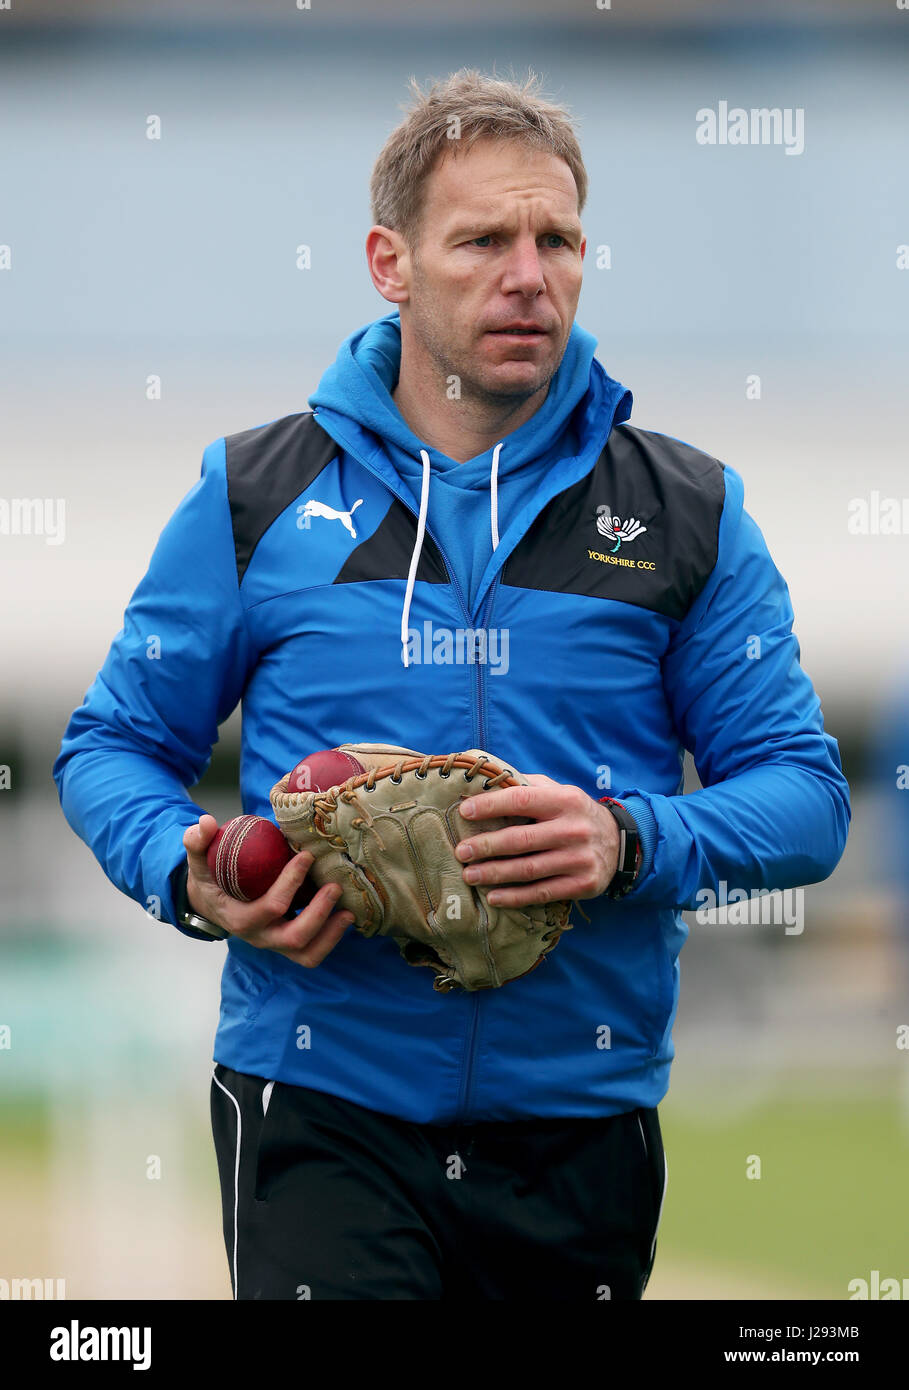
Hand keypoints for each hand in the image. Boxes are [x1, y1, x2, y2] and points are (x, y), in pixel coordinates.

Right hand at [182, 814, 353, 968]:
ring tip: (348, 912)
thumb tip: (206, 822)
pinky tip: (345, 917)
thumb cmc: (211, 878)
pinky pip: (312, 953)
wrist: (211, 903)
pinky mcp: (288, 945)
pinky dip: (331, 939)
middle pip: (294, 937)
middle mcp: (259, 937)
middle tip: (335, 886)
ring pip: (307, 953)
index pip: (269, 907)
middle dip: (318, 913)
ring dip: (331, 934)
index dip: (290, 883)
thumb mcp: (199, 860)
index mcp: (238, 918)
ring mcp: (275, 944)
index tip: (306, 856)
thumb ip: (198, 841)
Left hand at [455, 775, 620, 907]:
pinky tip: (493, 896)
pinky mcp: (582, 884)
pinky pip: (541, 892)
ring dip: (495, 874)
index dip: (490, 806)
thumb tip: (487, 782)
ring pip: (528, 870)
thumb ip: (529, 787)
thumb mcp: (561, 792)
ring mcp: (579, 859)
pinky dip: (515, 897)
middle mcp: (574, 829)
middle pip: (521, 839)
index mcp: (565, 800)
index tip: (464, 811)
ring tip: (470, 875)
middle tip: (462, 852)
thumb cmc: (576, 815)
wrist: (621, 844)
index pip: (521, 800)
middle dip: (486, 846)